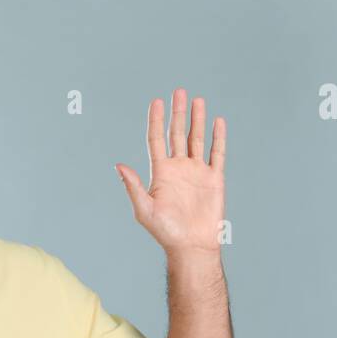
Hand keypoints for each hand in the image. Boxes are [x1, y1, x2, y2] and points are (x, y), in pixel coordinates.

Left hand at [115, 88, 226, 255]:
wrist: (191, 245)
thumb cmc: (165, 231)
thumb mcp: (144, 209)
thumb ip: (133, 186)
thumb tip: (118, 165)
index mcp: (160, 172)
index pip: (157, 139)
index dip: (156, 120)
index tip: (156, 101)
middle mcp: (178, 168)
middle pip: (177, 133)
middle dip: (178, 113)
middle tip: (178, 91)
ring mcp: (196, 171)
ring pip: (197, 139)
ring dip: (197, 120)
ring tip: (198, 100)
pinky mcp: (214, 178)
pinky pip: (217, 153)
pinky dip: (218, 137)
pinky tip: (217, 122)